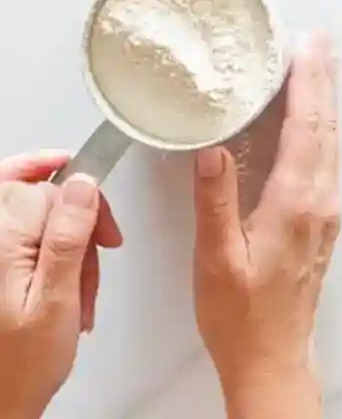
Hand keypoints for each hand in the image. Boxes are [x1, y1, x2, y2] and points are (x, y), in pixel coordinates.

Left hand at [0, 152, 122, 418]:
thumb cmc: (22, 365)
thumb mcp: (56, 301)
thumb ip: (67, 238)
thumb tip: (82, 186)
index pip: (44, 189)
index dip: (82, 201)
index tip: (108, 231)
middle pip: (35, 195)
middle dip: (75, 216)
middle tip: (103, 246)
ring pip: (32, 216)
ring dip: (66, 242)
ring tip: (80, 285)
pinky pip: (23, 234)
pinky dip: (51, 250)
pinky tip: (65, 280)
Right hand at [192, 32, 339, 418]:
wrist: (273, 356)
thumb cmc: (242, 315)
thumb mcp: (217, 258)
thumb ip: (215, 201)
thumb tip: (213, 150)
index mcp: (297, 204)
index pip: (306, 129)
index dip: (308, 84)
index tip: (307, 47)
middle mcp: (320, 202)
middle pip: (326, 128)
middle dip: (323, 80)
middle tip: (319, 40)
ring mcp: (326, 212)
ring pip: (330, 143)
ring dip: (325, 102)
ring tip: (319, 66)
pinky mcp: (322, 222)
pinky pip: (326, 161)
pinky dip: (320, 130)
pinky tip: (311, 122)